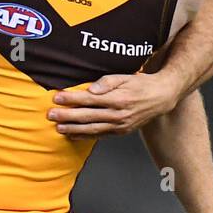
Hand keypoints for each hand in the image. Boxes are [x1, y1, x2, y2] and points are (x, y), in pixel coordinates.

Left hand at [48, 70, 178, 137]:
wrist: (161, 98)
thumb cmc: (140, 85)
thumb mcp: (125, 77)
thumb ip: (107, 82)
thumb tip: (92, 89)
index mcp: (118, 99)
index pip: (89, 99)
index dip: (72, 99)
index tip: (57, 97)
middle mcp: (118, 114)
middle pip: (87, 116)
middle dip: (67, 116)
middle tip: (50, 114)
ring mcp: (119, 125)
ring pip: (92, 129)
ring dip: (73, 129)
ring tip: (57, 127)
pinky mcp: (121, 132)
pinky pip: (99, 135)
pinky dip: (84, 136)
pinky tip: (72, 134)